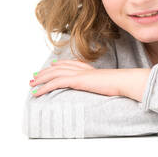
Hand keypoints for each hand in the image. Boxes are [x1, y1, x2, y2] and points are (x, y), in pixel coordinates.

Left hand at [30, 61, 147, 100]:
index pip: (72, 64)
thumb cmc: (124, 84)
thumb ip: (106, 84)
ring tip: (31, 85)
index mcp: (92, 69)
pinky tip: (37, 93)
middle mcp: (84, 69)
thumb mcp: (113, 84)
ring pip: (54, 74)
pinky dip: (44, 87)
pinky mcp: (77, 80)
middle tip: (35, 77)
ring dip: (41, 80)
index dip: (60, 65)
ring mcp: (80, 74)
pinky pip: (55, 83)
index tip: (51, 66)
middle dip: (45, 72)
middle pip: (59, 68)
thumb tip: (108, 88)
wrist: (126, 81)